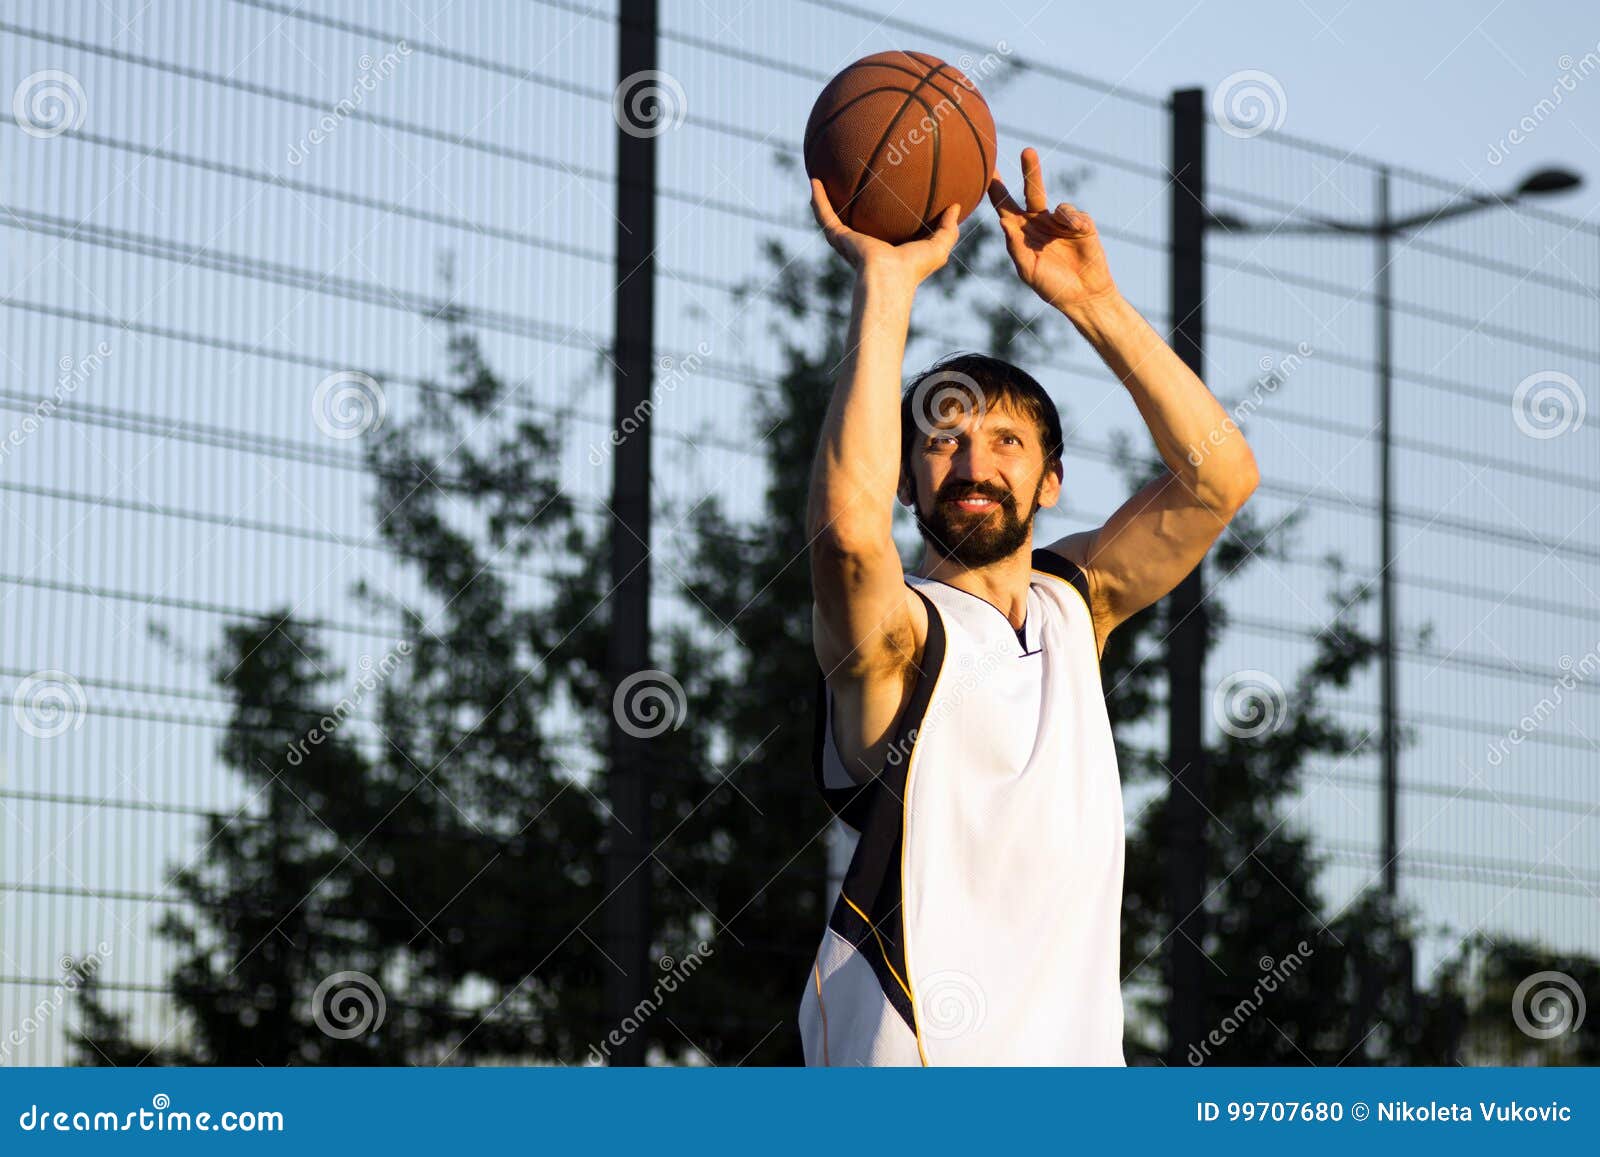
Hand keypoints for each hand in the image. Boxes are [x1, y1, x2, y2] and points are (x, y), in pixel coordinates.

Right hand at [810, 179, 960, 286]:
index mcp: (883, 246)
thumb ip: (949, 227)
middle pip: (851, 219)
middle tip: (846, 181)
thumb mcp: (939, 246)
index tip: (880, 192)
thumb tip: (956, 206)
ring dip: (823, 199)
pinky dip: (818, 198)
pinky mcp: (838, 237)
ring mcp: (847, 240)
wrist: (891, 278)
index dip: (878, 212)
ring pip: (830, 216)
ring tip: (818, 179)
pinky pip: (824, 214)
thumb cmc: (914, 268)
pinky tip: (814, 179)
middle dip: (846, 203)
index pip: (879, 227)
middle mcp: (862, 242)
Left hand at [989, 148, 1117, 312]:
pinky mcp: (1081, 224)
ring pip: (1057, 204)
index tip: (986, 171)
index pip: (1006, 206)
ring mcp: (1060, 221)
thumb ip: (1015, 246)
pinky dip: (1073, 221)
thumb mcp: (1027, 269)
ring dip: (1059, 217)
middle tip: (1027, 150)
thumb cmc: (1051, 286)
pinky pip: (1073, 214)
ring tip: (1064, 234)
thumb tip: (1003, 222)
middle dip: (1031, 170)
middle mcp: (1040, 221)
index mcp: (1022, 232)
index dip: (996, 189)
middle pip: (1033, 190)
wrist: (1083, 295)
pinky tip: (1077, 233)